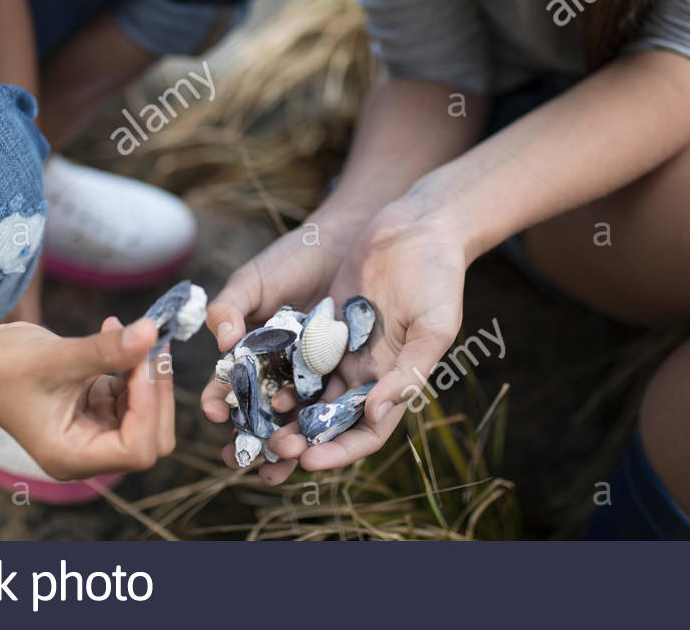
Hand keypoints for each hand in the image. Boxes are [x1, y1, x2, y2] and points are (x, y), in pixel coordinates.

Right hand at [0, 315, 175, 479]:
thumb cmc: (1, 367)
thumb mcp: (56, 358)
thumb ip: (106, 349)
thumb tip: (152, 332)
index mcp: (71, 457)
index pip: (137, 449)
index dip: (150, 407)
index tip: (142, 362)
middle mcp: (86, 452)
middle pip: (152, 437)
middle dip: (156, 391)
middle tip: (149, 345)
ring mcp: (94, 430)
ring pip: (148, 413)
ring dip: (147, 372)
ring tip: (129, 331)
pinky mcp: (97, 407)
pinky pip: (133, 392)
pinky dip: (134, 364)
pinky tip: (115, 331)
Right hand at [200, 209, 369, 438]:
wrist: (343, 240)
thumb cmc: (291, 257)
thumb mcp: (253, 280)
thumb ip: (229, 307)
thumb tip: (222, 340)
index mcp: (250, 353)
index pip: (229, 385)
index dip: (219, 401)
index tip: (214, 412)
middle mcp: (280, 371)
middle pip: (262, 413)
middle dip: (252, 437)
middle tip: (242, 458)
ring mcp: (313, 374)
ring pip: (299, 416)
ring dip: (289, 440)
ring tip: (283, 457)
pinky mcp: (346, 372)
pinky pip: (336, 402)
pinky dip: (328, 423)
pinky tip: (323, 439)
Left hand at [215, 200, 467, 483]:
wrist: (418, 227)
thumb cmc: (438, 278)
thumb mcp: (433, 328)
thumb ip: (407, 373)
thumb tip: (374, 415)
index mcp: (396, 381)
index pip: (367, 432)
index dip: (339, 452)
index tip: (309, 461)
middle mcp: (366, 372)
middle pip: (330, 419)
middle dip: (303, 439)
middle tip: (273, 449)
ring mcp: (341, 348)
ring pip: (306, 391)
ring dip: (284, 412)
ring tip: (257, 426)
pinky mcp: (320, 323)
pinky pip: (293, 352)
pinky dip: (275, 369)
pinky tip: (251, 379)